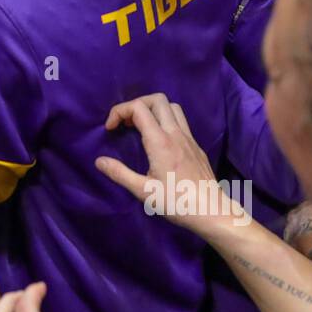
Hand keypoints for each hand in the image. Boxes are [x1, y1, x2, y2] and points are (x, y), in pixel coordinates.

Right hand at [94, 93, 241, 238]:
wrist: (212, 211)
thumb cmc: (177, 202)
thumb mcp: (143, 191)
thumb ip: (119, 173)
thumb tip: (99, 161)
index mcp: (160, 142)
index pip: (138, 108)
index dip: (119, 111)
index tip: (110, 129)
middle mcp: (175, 133)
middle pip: (157, 99)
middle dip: (136, 104)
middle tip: (126, 123)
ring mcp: (189, 138)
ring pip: (172, 107)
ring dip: (153, 109)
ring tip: (141, 128)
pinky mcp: (196, 146)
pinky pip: (180, 121)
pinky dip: (165, 120)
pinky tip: (158, 141)